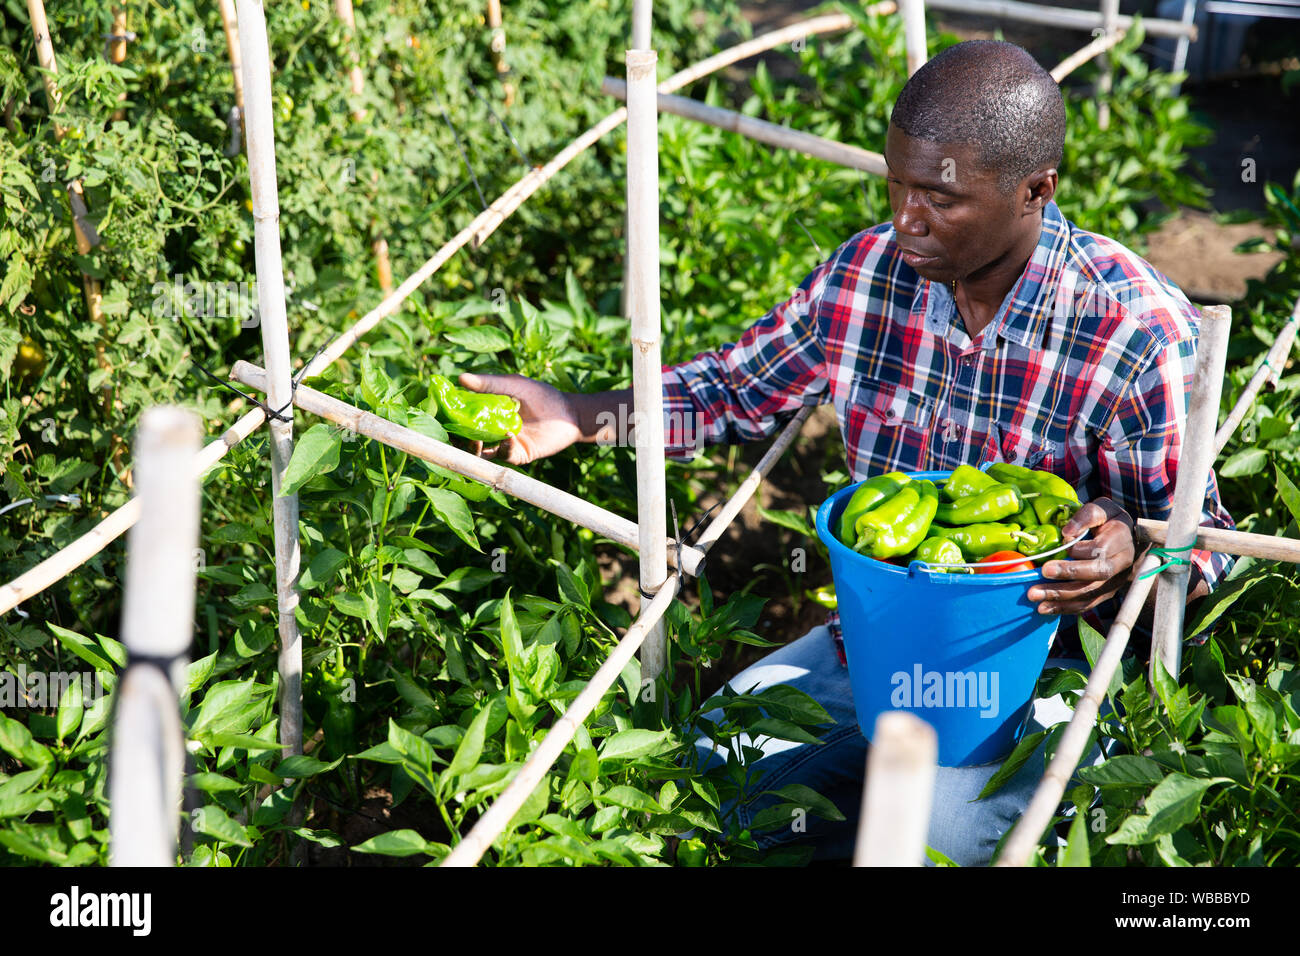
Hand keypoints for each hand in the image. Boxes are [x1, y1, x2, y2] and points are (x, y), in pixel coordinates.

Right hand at [457, 372, 581, 464]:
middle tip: (450, 436)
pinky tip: (507, 435)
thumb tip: (460, 378)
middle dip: (456, 439)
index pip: (462, 419)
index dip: (449, 419)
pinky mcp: (517, 455)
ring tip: (477, 440)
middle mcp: (491, 431)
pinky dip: (503, 446)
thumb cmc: (542, 396)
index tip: (438, 417)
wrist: (570, 413)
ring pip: (480, 452)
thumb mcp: (513, 385)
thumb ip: (489, 384)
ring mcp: (503, 444)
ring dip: (475, 448)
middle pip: (466, 439)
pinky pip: (503, 455)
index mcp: (486, 413)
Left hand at [1027, 497, 1140, 615]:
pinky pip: (1086, 605)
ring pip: (1089, 593)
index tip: (1063, 545)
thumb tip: (1066, 533)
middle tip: (1043, 571)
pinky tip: (1043, 608)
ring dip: (1060, 597)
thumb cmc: (1109, 522)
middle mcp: (1120, 564)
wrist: (1129, 542)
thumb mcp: (1103, 509)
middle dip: (1069, 574)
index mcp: (1120, 541)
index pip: (1101, 549)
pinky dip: (1064, 608)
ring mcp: (1113, 583)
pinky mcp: (1104, 595)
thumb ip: (1086, 516)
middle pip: (1097, 574)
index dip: (1081, 550)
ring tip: (1035, 595)